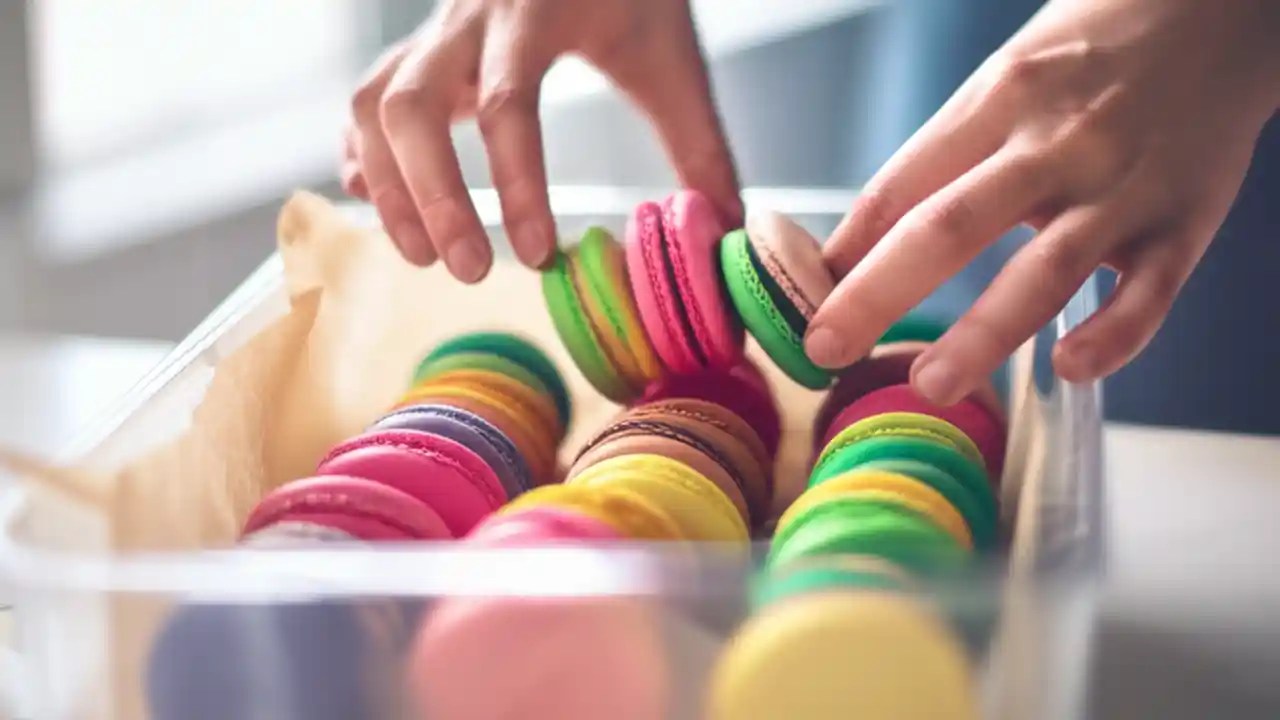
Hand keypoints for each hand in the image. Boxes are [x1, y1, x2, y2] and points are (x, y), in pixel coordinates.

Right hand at [343, 0, 741, 281]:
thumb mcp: (670, 57)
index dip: (517, 186)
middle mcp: (468, 19)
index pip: (507, 103)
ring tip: (423, 257)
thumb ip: (699, 145)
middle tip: (470, 272)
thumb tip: (722, 230)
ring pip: (373, 105)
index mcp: (534, 13)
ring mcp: (434, 33)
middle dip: (433, 198)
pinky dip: (365, 156)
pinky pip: (364, 101)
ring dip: (391, 188)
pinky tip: (381, 203)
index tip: (538, 256)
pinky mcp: (419, 50)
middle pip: (410, 107)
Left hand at [805, 0, 1279, 403]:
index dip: (842, 254)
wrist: (1218, 10)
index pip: (900, 188)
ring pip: (1044, 271)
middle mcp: (1053, 145)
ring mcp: (1120, 187)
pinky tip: (1069, 367)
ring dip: (982, 335)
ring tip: (929, 385)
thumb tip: (851, 249)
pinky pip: (1150, 293)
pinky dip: (1113, 338)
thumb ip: (940, 161)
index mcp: (996, 102)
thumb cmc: (1088, 54)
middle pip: (949, 228)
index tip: (800, 307)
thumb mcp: (1003, 81)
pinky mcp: (1184, 223)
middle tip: (826, 351)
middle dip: (877, 295)